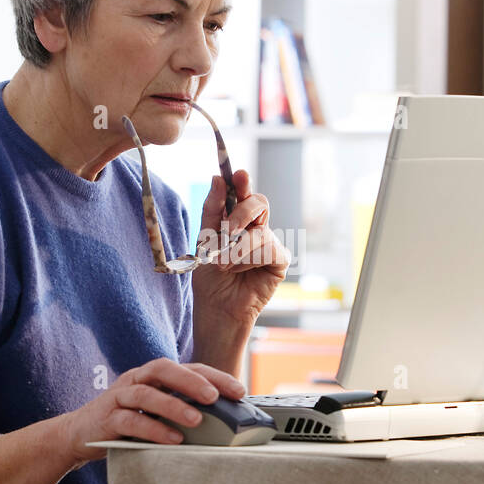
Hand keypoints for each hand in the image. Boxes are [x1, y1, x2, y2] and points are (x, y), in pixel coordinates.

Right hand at [59, 358, 246, 465]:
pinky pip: (130, 421)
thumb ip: (181, 409)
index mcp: (152, 376)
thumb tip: (225, 421)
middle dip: (191, 381)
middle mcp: (135, 380)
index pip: (187, 367)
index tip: (239, 391)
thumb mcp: (155, 412)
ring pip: (146, 394)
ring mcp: (118, 398)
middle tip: (215, 397)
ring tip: (197, 420)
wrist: (79, 434)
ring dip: (173, 406)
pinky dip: (153, 430)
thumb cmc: (126, 422)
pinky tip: (172, 440)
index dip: (214, 376)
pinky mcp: (106, 419)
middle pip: (163, 370)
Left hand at [192, 169, 290, 325]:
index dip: (241, 181)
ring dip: (237, 249)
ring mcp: (269, 243)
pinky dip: (249, 259)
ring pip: (260, 231)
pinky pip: (268, 248)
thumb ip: (212, 211)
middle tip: (226, 230)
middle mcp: (255, 228)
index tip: (237, 173)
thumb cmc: (210, 279)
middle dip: (241, 212)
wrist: (217, 310)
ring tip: (224, 266)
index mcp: (236, 220)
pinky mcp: (279, 260)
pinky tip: (241, 272)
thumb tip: (217, 178)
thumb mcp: (204, 241)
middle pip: (258, 203)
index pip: (242, 193)